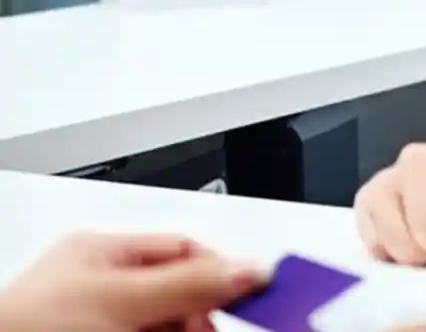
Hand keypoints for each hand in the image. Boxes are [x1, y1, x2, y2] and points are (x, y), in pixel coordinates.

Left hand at [0, 232, 266, 331]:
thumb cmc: (25, 329)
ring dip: (188, 331)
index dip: (221, 272)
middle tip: (211, 331)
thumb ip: (189, 283)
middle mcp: (100, 288)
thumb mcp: (121, 300)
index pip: (183, 250)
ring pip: (168, 324)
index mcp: (102, 252)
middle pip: (179, 295)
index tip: (253, 294)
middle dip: (200, 316)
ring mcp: (97, 323)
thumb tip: (250, 268)